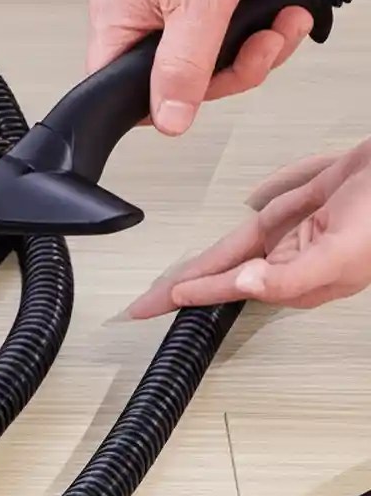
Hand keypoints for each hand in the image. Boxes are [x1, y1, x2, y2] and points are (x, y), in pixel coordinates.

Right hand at [87, 0, 313, 135]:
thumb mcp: (201, 10)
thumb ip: (184, 71)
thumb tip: (168, 120)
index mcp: (114, 20)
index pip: (119, 91)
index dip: (167, 101)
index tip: (209, 89)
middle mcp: (127, 12)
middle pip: (171, 76)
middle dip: (231, 69)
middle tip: (263, 49)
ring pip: (197, 53)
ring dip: (248, 47)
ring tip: (277, 26)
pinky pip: (205, 28)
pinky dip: (242, 26)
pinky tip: (267, 14)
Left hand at [126, 138, 370, 317]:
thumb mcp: (344, 251)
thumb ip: (293, 274)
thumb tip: (244, 283)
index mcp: (308, 272)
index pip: (235, 287)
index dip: (194, 294)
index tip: (158, 304)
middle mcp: (305, 251)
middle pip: (232, 268)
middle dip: (191, 283)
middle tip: (150, 301)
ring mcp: (314, 222)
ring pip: (250, 239)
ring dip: (217, 253)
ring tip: (181, 270)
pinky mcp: (324, 191)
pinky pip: (286, 195)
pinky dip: (269, 197)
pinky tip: (253, 202)